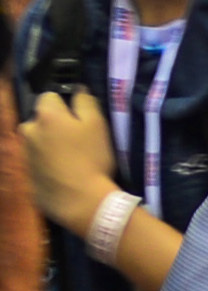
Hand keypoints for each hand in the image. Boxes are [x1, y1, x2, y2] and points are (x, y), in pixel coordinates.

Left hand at [19, 94, 117, 236]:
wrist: (80, 201)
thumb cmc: (92, 158)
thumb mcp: (98, 124)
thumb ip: (86, 102)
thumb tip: (78, 90)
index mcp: (45, 116)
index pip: (49, 96)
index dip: (65, 104)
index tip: (79, 118)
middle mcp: (29, 131)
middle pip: (40, 120)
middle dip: (53, 124)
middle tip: (75, 139)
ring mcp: (26, 154)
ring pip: (38, 140)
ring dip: (49, 143)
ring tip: (70, 158)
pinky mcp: (28, 174)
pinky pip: (39, 160)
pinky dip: (48, 162)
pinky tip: (64, 172)